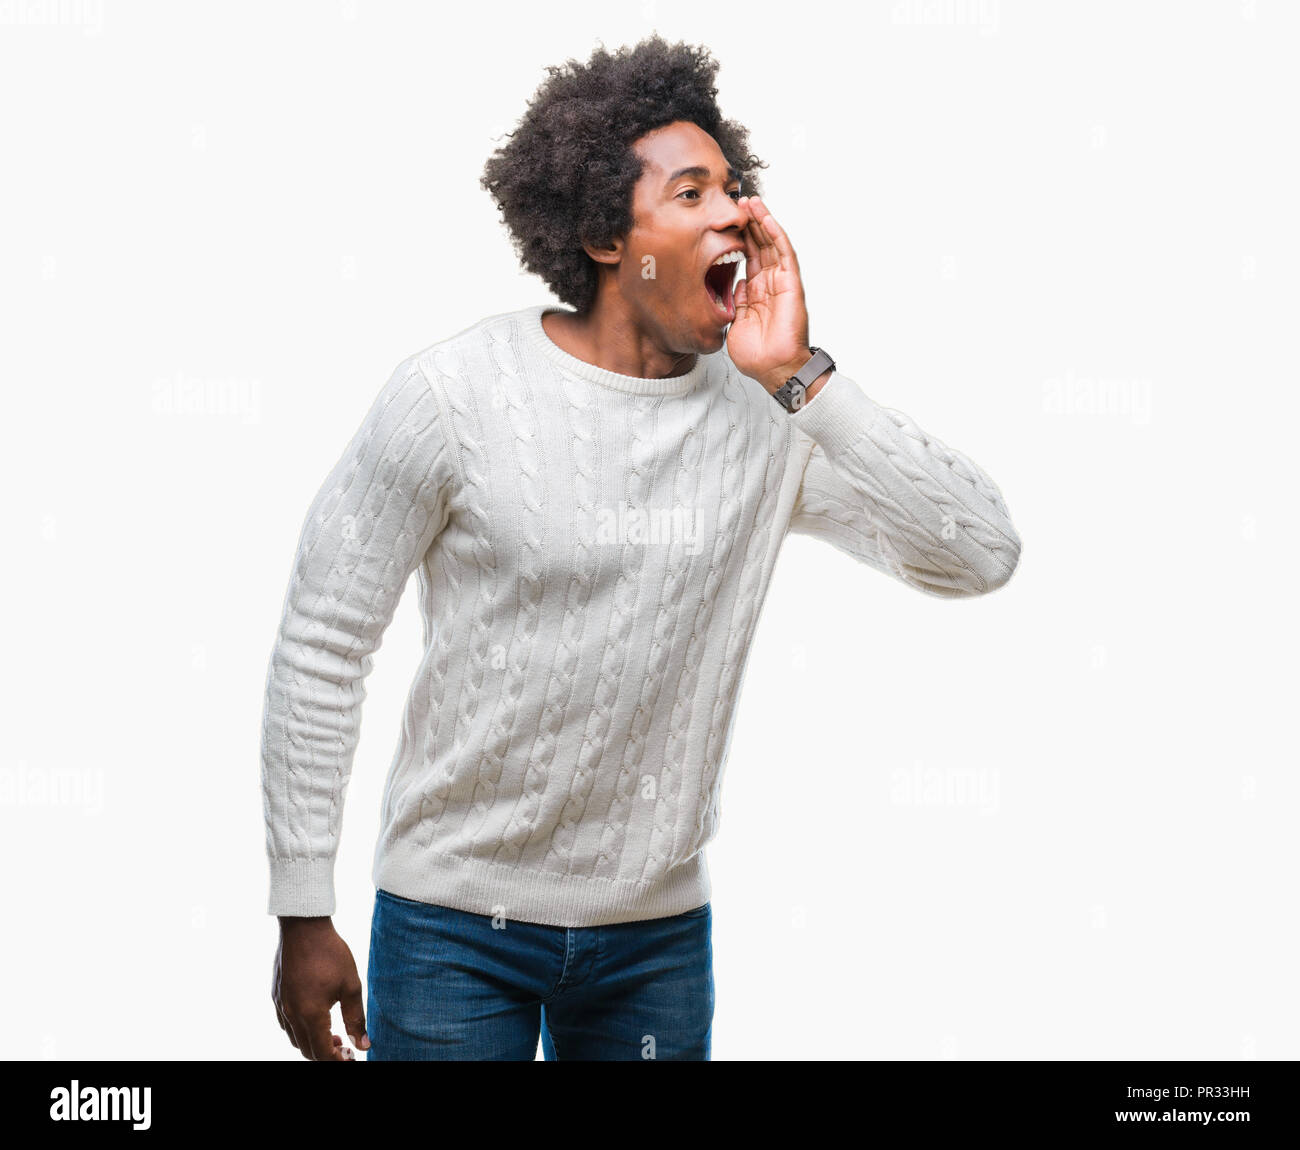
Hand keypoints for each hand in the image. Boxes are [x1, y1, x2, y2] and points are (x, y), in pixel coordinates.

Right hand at [272, 916, 368, 1060]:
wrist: (304, 927)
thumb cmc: (331, 953)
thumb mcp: (351, 986)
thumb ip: (356, 1019)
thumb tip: (364, 1045)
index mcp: (311, 1014)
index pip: (322, 1053)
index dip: (337, 1060)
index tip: (350, 1057)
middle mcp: (292, 1014)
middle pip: (306, 1050)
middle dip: (326, 1054)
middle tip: (345, 1047)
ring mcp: (281, 1005)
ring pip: (294, 1039)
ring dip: (312, 1043)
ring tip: (333, 1034)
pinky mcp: (277, 996)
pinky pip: (286, 1024)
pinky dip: (300, 1030)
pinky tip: (315, 1018)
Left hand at [726, 195, 813, 392]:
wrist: (774, 369)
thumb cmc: (757, 355)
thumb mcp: (735, 324)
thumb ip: (734, 302)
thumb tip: (733, 284)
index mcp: (756, 293)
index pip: (748, 258)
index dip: (740, 238)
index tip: (728, 221)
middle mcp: (769, 284)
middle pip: (760, 245)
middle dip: (750, 223)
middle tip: (739, 201)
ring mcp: (781, 282)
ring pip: (772, 244)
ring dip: (762, 222)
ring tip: (752, 201)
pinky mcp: (791, 284)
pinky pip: (784, 254)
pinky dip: (775, 235)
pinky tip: (766, 219)